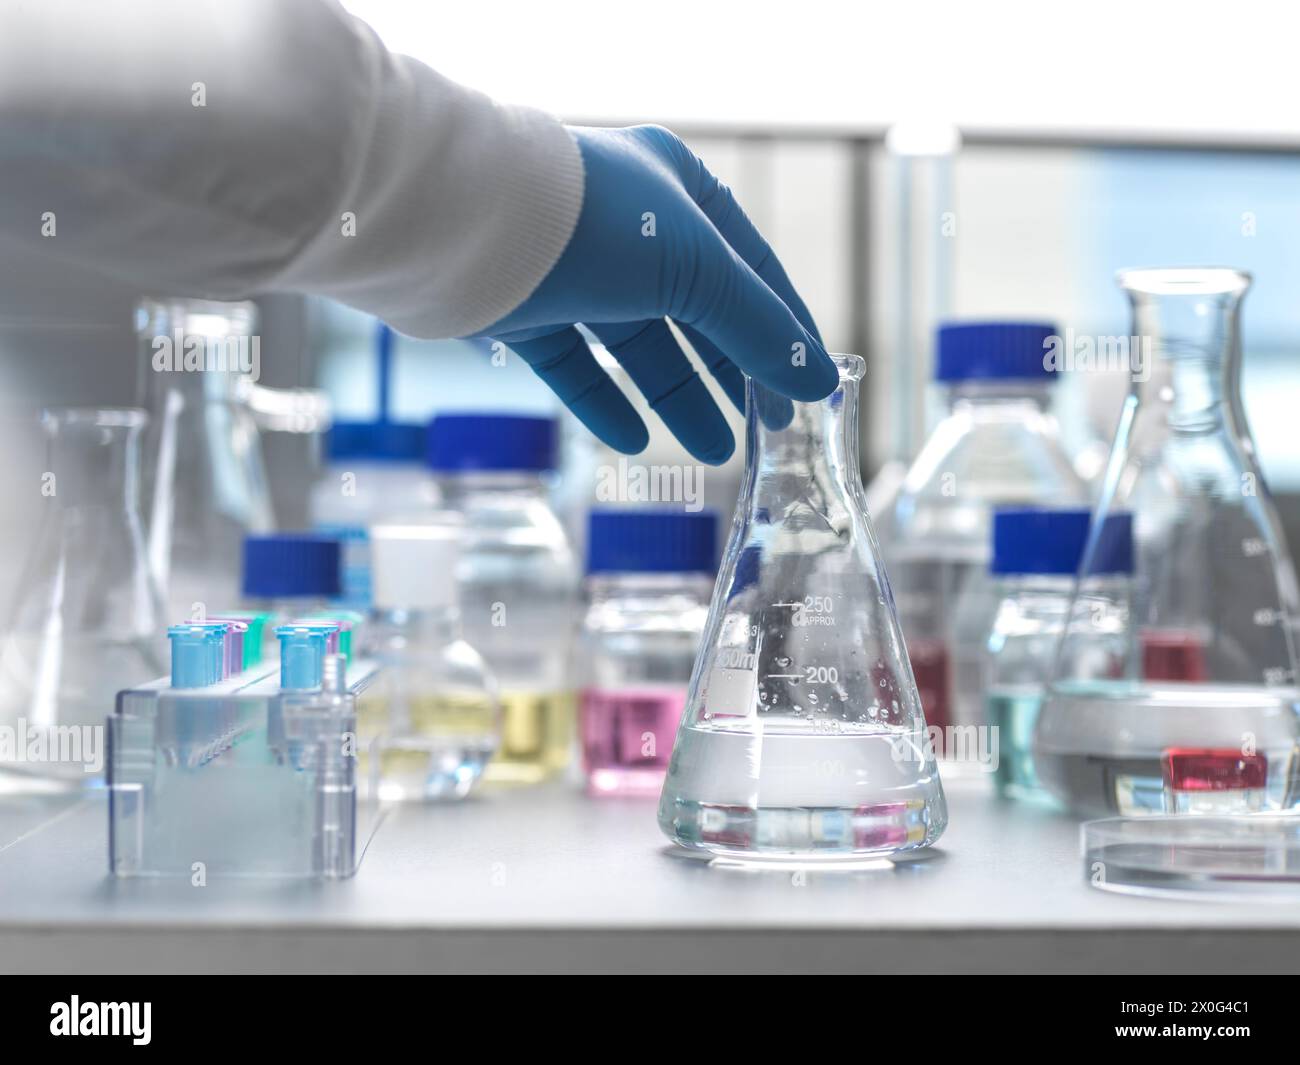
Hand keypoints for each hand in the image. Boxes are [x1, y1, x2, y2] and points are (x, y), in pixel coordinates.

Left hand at [477, 125, 837, 463]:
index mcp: (679, 187)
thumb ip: (758, 327)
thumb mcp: (696, 268)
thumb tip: (818, 380)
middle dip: (733, 372)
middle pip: (698, 311)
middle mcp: (628, 222)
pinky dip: (606, 402)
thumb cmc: (592, 223)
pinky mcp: (524, 309)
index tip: (812, 390)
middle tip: (766, 432)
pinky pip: (576, 365)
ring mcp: (574, 267)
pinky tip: (634, 442)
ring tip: (715, 450)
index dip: (785, 331)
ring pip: (638, 343)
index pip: (753, 269)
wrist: (458, 223)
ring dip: (677, 396)